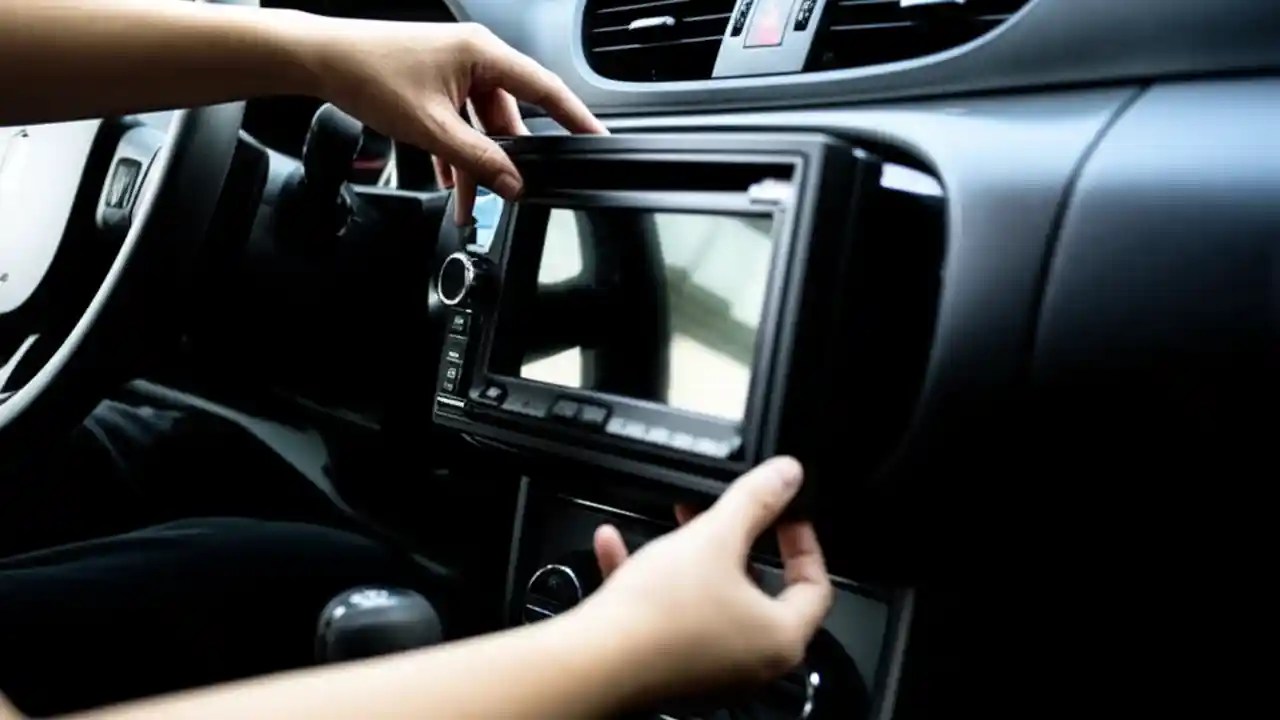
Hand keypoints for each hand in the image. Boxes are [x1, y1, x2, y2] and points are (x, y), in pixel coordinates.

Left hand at [299, 19, 606, 222]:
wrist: (322, 60)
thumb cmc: (370, 74)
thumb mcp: (432, 129)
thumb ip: (478, 160)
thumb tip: (512, 183)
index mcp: (484, 54)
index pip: (545, 90)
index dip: (575, 118)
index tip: (597, 139)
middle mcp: (474, 57)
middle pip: (509, 116)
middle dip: (506, 159)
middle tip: (512, 191)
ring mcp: (455, 68)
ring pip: (481, 124)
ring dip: (475, 162)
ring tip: (470, 200)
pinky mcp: (436, 81)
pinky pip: (460, 121)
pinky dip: (457, 151)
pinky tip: (451, 181)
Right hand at [580, 457, 832, 699]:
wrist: (594, 663)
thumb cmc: (664, 610)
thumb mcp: (714, 537)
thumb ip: (756, 500)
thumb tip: (789, 474)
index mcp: (779, 637)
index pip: (815, 587)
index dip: (803, 543)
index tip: (785, 514)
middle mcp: (750, 662)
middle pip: (758, 590)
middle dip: (736, 541)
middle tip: (728, 511)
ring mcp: (707, 670)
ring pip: (708, 599)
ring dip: (687, 555)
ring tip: (673, 521)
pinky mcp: (665, 668)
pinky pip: (665, 615)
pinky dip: (647, 580)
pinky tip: (613, 544)